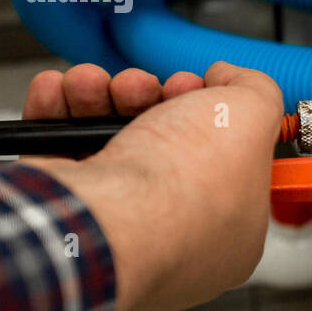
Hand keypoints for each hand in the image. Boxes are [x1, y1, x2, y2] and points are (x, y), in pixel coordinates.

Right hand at [21, 61, 283, 310]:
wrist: (104, 215)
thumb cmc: (184, 187)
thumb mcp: (254, 115)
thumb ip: (256, 90)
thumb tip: (230, 78)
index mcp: (229, 229)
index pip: (225, 161)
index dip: (209, 113)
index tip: (197, 88)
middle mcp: (170, 232)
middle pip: (161, 143)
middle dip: (147, 97)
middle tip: (144, 87)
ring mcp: (113, 222)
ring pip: (105, 141)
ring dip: (98, 95)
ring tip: (95, 85)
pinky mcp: (63, 209)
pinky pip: (55, 148)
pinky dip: (55, 110)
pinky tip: (62, 90)